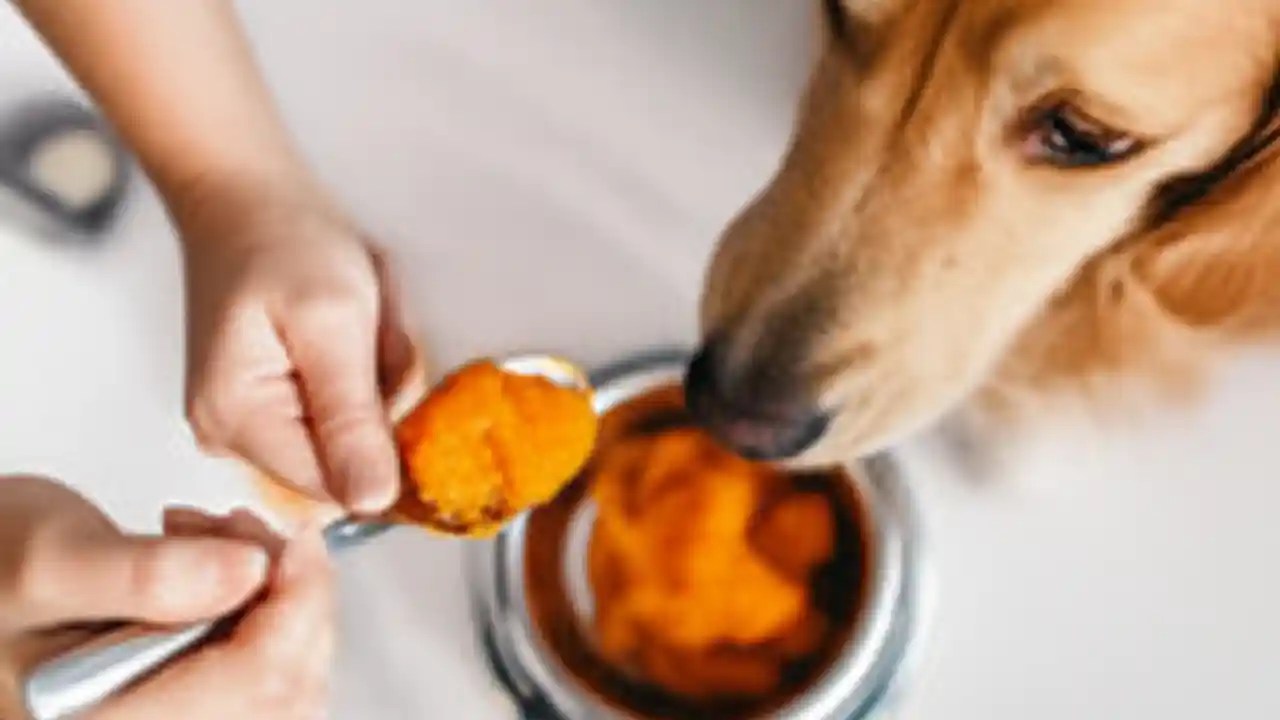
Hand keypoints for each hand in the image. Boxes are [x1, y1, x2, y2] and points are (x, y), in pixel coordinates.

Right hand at [0, 475, 334, 719]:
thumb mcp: (47, 560)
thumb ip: (144, 575)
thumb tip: (247, 571)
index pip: (258, 684)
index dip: (298, 605)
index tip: (297, 542)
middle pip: (283, 694)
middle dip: (288, 598)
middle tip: (239, 533)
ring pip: (283, 689)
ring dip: (275, 603)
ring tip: (211, 545)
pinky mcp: (190, 711)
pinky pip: (262, 682)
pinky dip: (261, 619)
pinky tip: (214, 577)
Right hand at [177, 176, 422, 512]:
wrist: (248, 195)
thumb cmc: (282, 241)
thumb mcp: (333, 324)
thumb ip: (352, 418)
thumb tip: (372, 502)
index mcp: (238, 422)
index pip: (337, 488)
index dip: (385, 443)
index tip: (385, 371)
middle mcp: (231, 435)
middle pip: (347, 461)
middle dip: (381, 399)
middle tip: (370, 331)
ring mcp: (249, 419)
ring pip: (352, 434)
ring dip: (376, 380)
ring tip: (358, 320)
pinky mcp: (271, 400)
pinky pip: (340, 410)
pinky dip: (363, 373)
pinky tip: (349, 330)